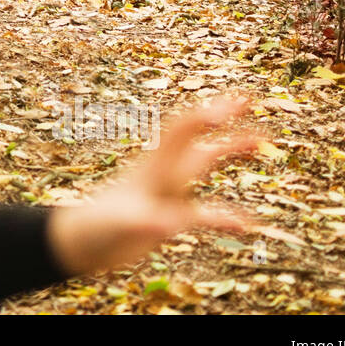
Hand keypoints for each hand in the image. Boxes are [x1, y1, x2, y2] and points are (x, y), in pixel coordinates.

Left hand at [45, 96, 256, 275]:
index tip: (233, 105)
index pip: (181, 131)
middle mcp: (163, 174)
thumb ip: (142, 222)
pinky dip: (226, 215)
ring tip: (261, 144)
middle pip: (198, 141)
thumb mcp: (119, 225)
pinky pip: (205, 212)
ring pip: (204, 166)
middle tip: (250, 101)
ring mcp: (167, 193)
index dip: (205, 115)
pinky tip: (246, 224)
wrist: (83, 244)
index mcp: (152, 167)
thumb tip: (166, 224)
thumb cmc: (95, 229)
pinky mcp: (171, 216)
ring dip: (230, 153)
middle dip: (223, 121)